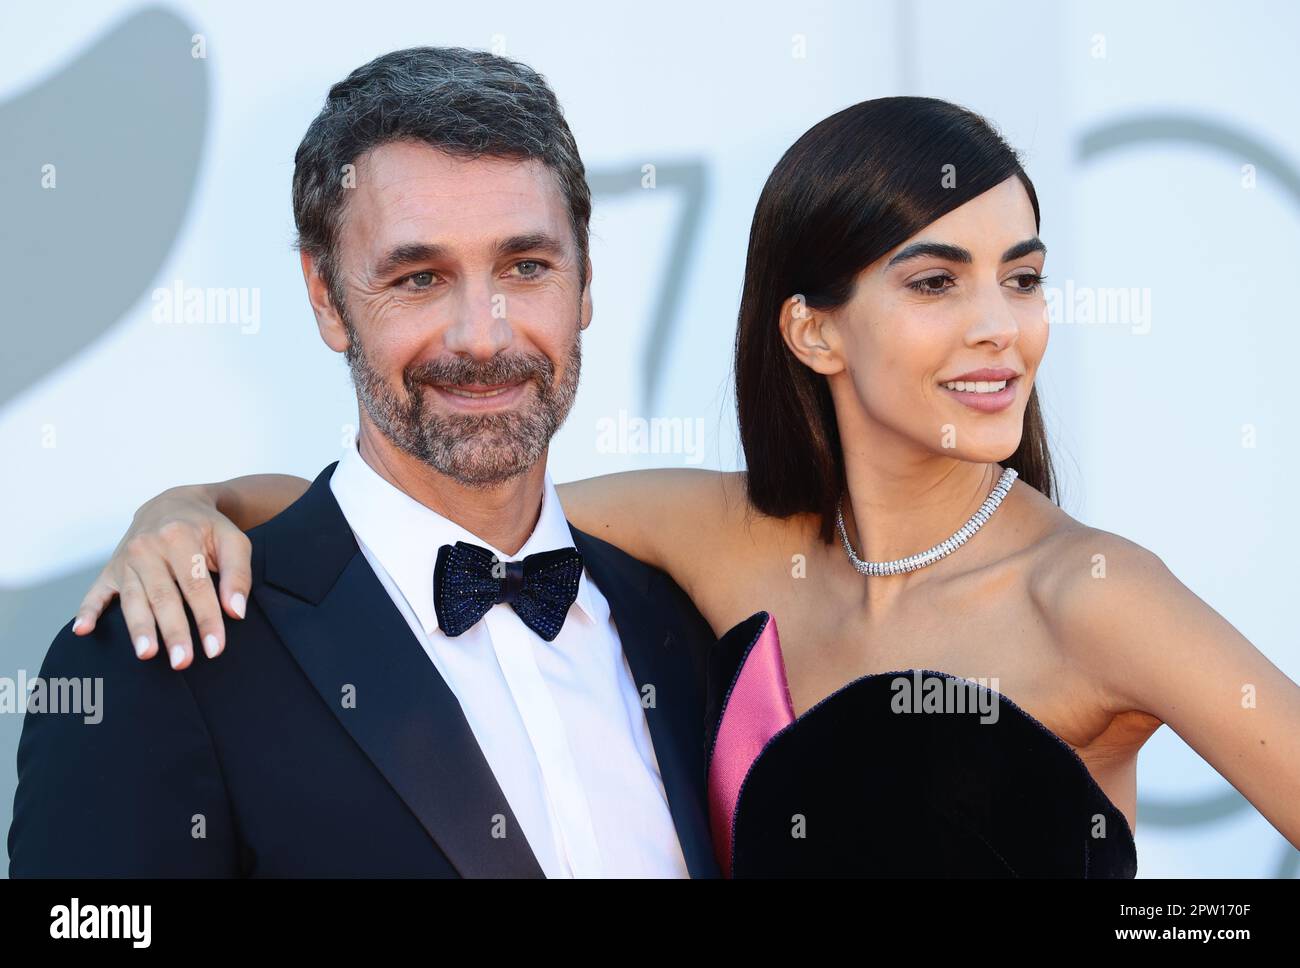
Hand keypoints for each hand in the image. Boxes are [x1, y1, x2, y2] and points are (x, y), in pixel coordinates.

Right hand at [73, 484, 251, 668]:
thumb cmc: (207, 528)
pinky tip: (82, 630)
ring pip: (133, 598)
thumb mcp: (233, 541)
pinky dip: (87, 611)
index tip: (215, 648)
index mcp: (180, 537)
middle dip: (173, 631)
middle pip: (163, 596)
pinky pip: (96, 591)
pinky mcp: (110, 569)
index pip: (196, 586)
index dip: (207, 619)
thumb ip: (238, 575)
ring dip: (139, 628)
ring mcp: (126, 559)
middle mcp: (148, 547)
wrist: (173, 503)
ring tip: (146, 653)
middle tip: (182, 661)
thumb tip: (236, 611)